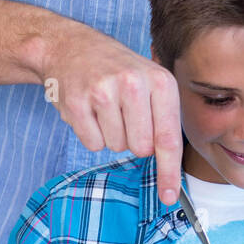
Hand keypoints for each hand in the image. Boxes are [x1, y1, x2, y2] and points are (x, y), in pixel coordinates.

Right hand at [41, 20, 181, 205]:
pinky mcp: (77, 102)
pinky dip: (91, 134)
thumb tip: (171, 169)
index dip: (169, 172)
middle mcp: (134, 84)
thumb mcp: (151, 82)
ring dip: (111, 134)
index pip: (168, 138)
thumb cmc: (118, 70)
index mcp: (160, 81)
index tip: (168, 196)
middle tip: (125, 114)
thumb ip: (164, 119)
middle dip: (133, 140)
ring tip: (105, 107)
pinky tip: (89, 110)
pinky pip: (92, 144)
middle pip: (141, 148)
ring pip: (115, 147)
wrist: (72, 47)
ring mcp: (103, 92)